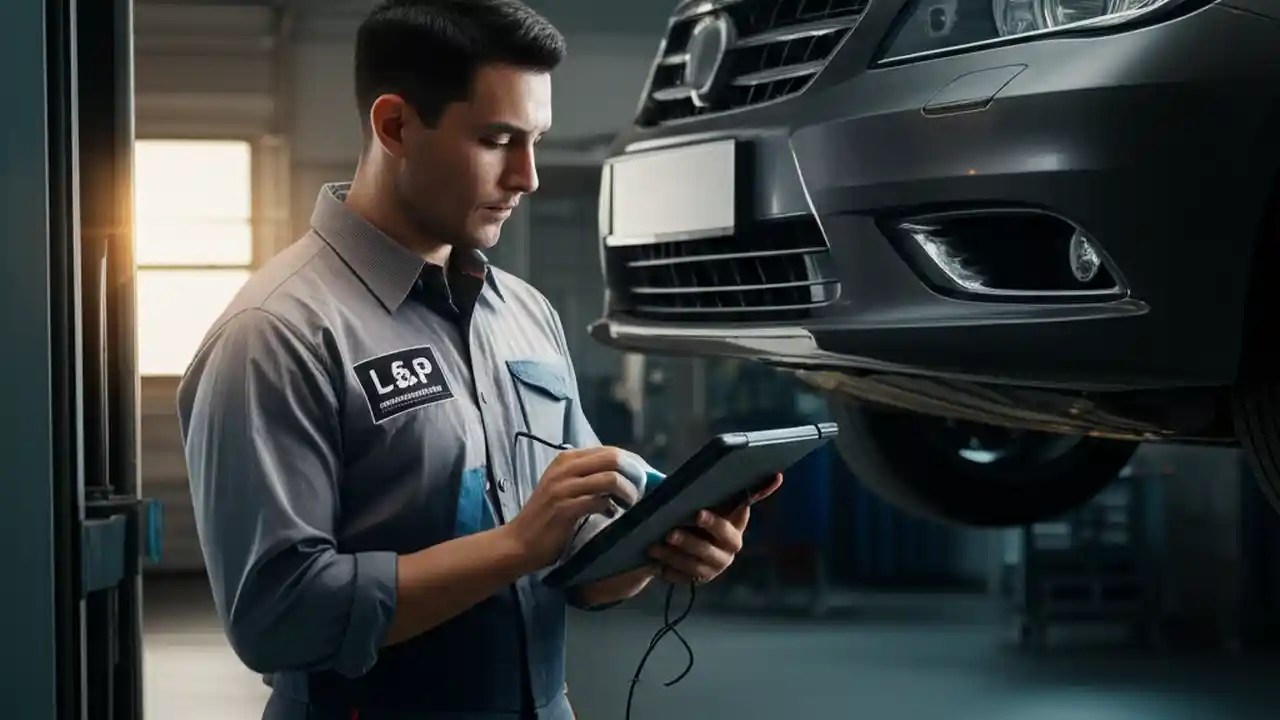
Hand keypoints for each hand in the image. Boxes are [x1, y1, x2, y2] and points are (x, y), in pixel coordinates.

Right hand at [506, 446, 640, 571]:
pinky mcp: (564, 508)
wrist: (519, 543)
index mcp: (567, 459)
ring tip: (629, 505)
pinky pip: (599, 500)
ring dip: (627, 492)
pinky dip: (611, 508)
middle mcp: (565, 468)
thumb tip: (624, 475)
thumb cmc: (547, 518)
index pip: (610, 450)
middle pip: (613, 458)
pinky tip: (610, 515)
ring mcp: (563, 487)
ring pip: (610, 478)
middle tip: (641, 492)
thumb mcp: (565, 487)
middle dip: (634, 475)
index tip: (645, 479)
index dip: (633, 463)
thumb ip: (589, 477)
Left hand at [647, 473, 782, 584]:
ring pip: (693, 567)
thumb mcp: (713, 500)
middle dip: (689, 542)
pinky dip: (667, 570)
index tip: (697, 514)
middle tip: (670, 533)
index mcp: (734, 530)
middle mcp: (727, 552)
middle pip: (709, 550)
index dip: (714, 522)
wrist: (688, 535)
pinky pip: (680, 578)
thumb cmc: (702, 511)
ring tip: (654, 546)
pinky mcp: (694, 580)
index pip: (728, 528)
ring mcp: (711, 569)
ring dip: (673, 557)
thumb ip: (735, 491)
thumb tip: (775, 475)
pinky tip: (654, 563)